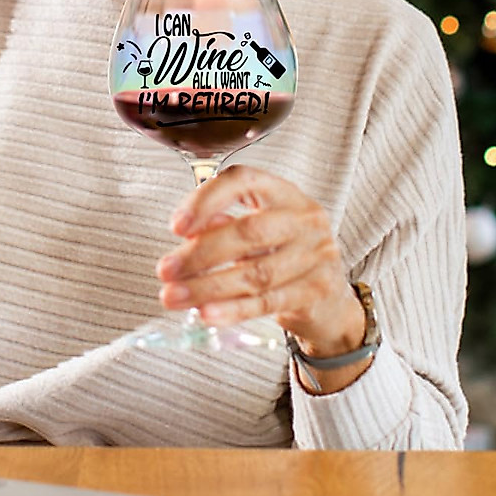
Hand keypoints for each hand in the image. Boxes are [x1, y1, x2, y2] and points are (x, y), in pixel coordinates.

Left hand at [157, 164, 365, 360]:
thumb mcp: (256, 230)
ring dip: (207, 286)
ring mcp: (316, 255)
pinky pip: (267, 302)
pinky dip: (232, 309)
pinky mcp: (317, 290)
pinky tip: (206, 313)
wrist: (330, 299)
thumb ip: (223, 225)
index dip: (206, 200)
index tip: (176, 226)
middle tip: (165, 270)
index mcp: (283, 193)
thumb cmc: (282, 254)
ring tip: (173, 296)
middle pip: (249, 232)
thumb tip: (187, 235)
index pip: (243, 181)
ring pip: (255, 273)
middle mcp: (305, 218)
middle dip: (200, 253)